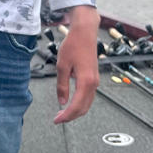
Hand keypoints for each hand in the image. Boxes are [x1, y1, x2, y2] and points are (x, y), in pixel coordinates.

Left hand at [53, 6, 99, 123]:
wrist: (85, 32)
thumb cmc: (73, 46)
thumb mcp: (62, 66)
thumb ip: (62, 85)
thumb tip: (62, 102)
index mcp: (85, 82)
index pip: (76, 106)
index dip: (66, 116)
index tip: (56, 120)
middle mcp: (93, 84)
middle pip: (84, 108)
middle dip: (71, 116)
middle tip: (58, 118)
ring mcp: (95, 81)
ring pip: (87, 103)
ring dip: (76, 110)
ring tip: (62, 112)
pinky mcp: (94, 78)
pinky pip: (88, 96)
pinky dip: (80, 102)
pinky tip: (70, 101)